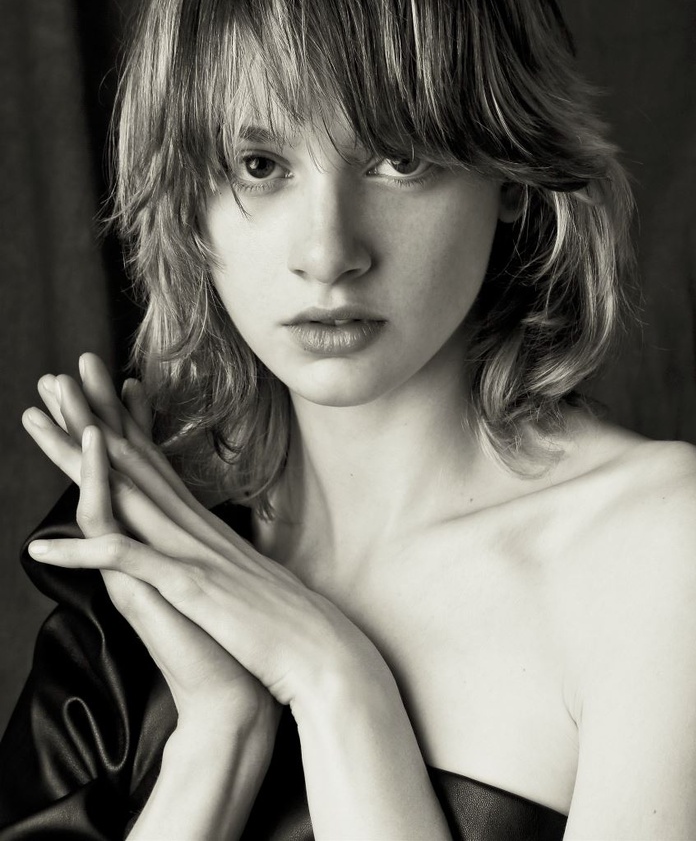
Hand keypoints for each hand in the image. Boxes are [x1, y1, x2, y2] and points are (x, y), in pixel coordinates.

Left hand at [23, 356, 383, 710]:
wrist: (326, 655)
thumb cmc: (290, 624)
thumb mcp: (251, 581)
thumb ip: (225, 560)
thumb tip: (212, 555)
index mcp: (207, 527)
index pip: (156, 463)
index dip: (123, 424)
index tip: (98, 391)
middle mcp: (197, 527)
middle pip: (132, 462)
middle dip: (89, 416)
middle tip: (56, 377)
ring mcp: (194, 552)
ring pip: (122, 492)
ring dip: (73, 457)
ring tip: (34, 424)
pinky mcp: (193, 585)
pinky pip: (127, 562)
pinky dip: (80, 555)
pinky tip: (38, 549)